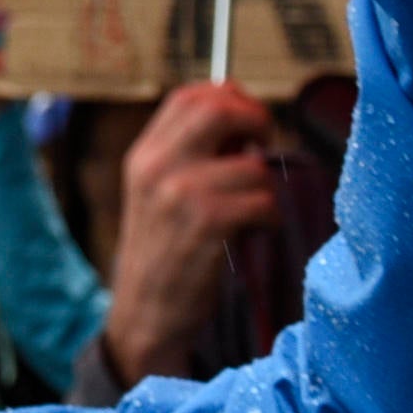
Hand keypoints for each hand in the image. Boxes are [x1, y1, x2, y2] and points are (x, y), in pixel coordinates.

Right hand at [100, 86, 280, 390]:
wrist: (145, 316)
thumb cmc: (164, 254)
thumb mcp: (157, 194)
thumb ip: (189, 155)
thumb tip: (245, 120)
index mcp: (143, 154)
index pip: (190, 95)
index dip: (231, 97)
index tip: (248, 123)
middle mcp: (155, 166)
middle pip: (220, 108)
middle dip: (257, 122)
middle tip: (265, 148)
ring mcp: (179, 194)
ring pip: (254, 166)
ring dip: (266, 190)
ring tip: (252, 214)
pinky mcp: (206, 224)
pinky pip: (262, 202)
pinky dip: (269, 219)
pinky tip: (254, 234)